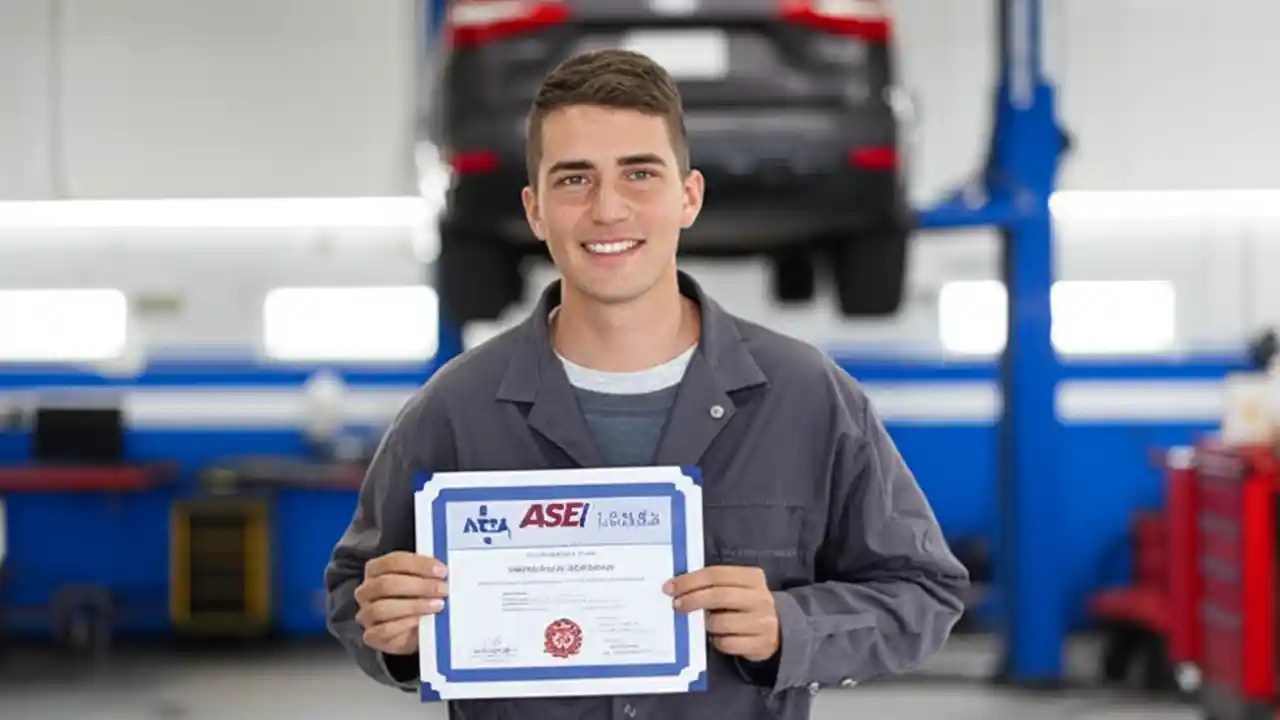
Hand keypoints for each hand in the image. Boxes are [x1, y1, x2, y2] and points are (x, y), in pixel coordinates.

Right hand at [355, 551, 448, 655]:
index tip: (441, 571)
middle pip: (387, 584)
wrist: (410, 630)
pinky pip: (383, 630)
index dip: (419, 565)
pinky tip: (419, 621)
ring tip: (435, 606)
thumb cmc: (414, 598)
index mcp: (376, 569)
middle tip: (442, 589)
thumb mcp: (420, 581)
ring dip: (414, 606)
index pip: (393, 561)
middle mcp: (366, 590)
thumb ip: (427, 573)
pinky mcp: (372, 635)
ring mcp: (366, 613)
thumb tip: (442, 571)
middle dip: (419, 586)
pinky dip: (404, 625)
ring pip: (382, 608)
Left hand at [665, 566, 779, 662]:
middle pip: (718, 595)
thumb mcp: (737, 588)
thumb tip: (678, 587)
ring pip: (720, 622)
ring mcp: (762, 622)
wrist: (777, 630)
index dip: (690, 580)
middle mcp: (760, 598)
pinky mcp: (760, 643)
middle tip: (676, 605)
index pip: (716, 574)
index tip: (670, 587)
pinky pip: (727, 643)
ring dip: (706, 624)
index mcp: (753, 577)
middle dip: (692, 600)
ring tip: (705, 623)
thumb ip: (714, 584)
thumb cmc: (746, 605)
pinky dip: (717, 641)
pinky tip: (718, 637)